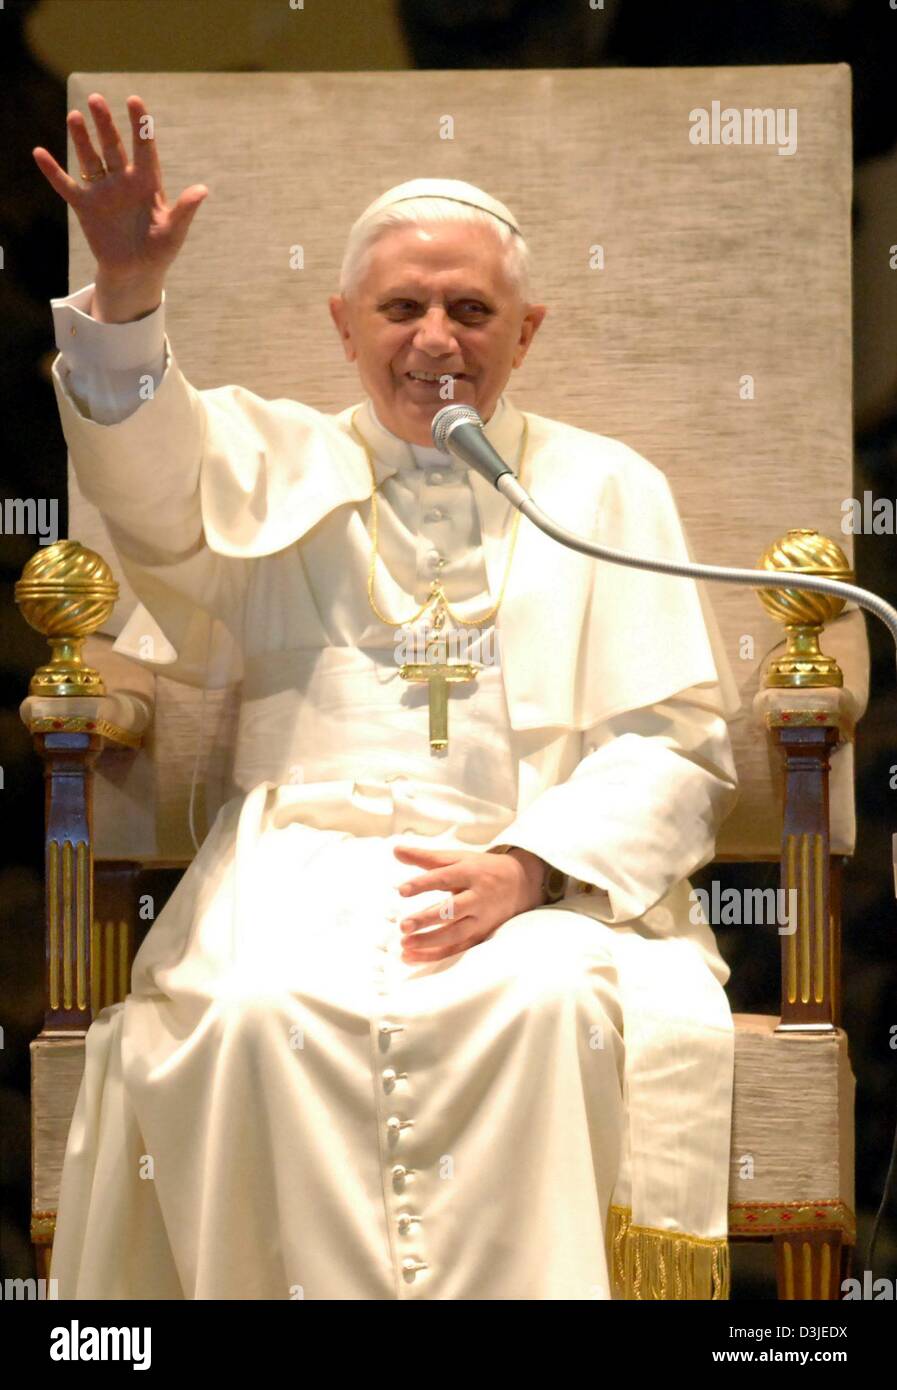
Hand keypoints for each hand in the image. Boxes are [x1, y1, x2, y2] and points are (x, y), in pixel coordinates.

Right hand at [32, 92, 207, 320]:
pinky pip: (65, 185)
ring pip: (91, 159)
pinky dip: (52, 171)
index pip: (144, 148)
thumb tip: (203, 190)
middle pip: (113, 147)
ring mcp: (103, 191)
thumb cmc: (159, 251)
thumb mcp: (174, 231)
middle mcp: (123, 181)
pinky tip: (39, 152)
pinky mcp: (85, 206)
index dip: (140, 126)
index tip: (134, 100)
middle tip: (96, 99)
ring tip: (74, 116)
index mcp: (148, 183)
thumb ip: (185, 209)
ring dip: (82, 139)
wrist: (136, 273)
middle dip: (105, 124)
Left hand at [392, 844, 545, 963]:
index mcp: (470, 873)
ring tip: (404, 944)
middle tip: (403, 926)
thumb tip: (395, 850)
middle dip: (427, 919)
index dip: (423, 884)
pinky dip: (436, 956)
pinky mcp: (482, 936)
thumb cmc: (481, 869)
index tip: (401, 890)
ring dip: (430, 942)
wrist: (521, 883)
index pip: (444, 877)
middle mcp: (478, 897)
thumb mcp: (457, 858)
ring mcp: (482, 919)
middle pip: (452, 910)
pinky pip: (458, 950)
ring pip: (456, 935)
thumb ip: (426, 857)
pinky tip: (412, 957)